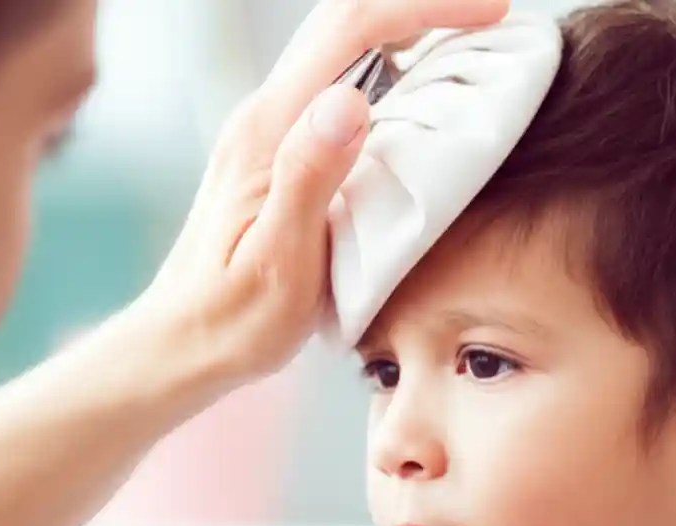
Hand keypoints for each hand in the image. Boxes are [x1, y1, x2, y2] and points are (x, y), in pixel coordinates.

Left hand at [131, 0, 510, 390]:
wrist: (183, 343)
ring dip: (407, 33)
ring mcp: (269, 130)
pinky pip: (337, 84)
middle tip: (492, 21)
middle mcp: (265, 115)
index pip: (350, 30)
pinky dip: (389, 70)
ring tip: (471, 50)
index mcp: (269, 130)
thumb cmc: (234, 318)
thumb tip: (350, 98)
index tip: (492, 13)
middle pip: (344, 22)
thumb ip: (310, 175)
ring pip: (341, 49)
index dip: (423, 8)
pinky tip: (421, 97)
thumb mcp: (281, 260)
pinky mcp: (279, 151)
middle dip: (421, 8)